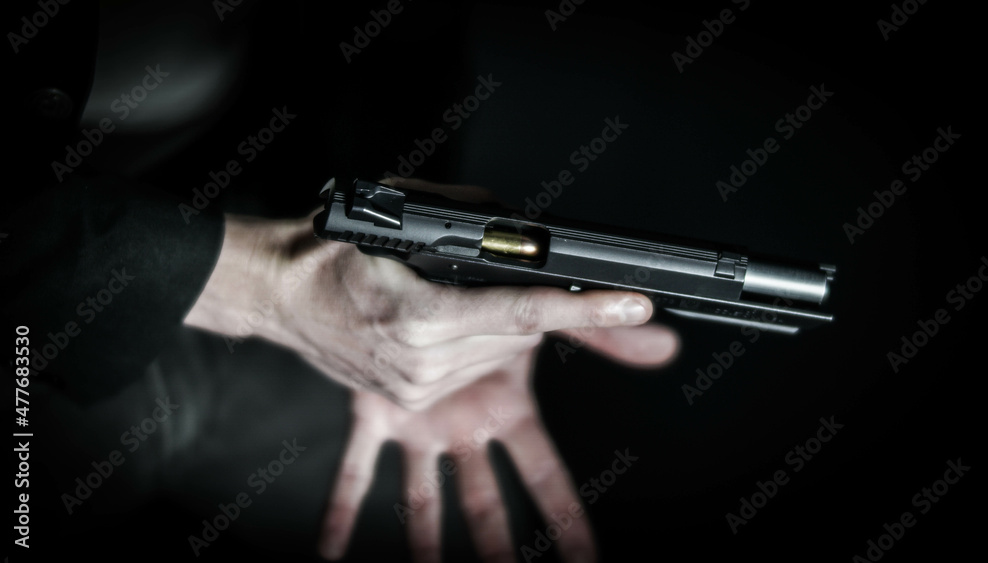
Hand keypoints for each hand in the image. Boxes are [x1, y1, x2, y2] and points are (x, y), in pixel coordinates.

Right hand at [183, 179, 660, 409]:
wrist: (279, 293)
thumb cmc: (332, 247)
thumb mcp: (402, 210)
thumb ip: (474, 217)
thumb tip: (530, 235)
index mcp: (420, 316)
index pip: (523, 312)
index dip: (586, 309)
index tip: (635, 304)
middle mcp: (422, 360)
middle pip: (519, 336)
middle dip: (528, 306)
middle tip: (495, 276)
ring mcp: (416, 387)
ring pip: (501, 356)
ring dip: (499, 327)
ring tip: (451, 297)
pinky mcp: (411, 398)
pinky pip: (473, 369)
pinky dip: (475, 343)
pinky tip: (441, 322)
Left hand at [318, 322, 678, 561]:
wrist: (400, 274)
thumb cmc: (465, 291)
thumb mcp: (535, 315)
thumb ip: (590, 333)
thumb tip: (657, 342)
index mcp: (506, 409)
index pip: (545, 475)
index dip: (567, 521)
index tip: (586, 559)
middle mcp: (465, 427)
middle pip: (485, 504)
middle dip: (498, 550)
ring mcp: (421, 426)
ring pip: (423, 501)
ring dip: (424, 547)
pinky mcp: (375, 415)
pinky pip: (356, 469)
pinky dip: (342, 510)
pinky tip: (330, 549)